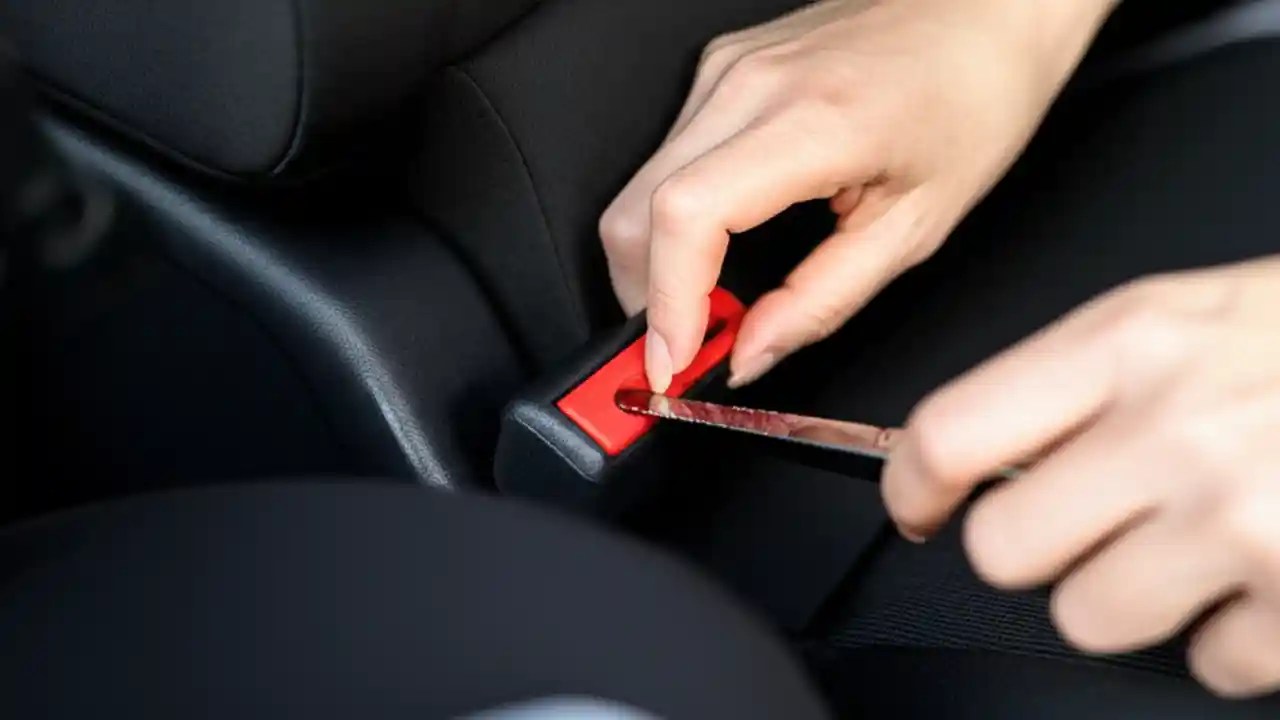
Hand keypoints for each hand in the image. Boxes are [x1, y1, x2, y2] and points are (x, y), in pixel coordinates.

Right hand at [599, 0, 1118, 390]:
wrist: (988, 10)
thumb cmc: (975, 97)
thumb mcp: (918, 227)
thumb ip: (823, 301)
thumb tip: (749, 353)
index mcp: (812, 122)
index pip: (686, 218)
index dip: (665, 306)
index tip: (674, 364)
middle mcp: (749, 85)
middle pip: (634, 213)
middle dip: (645, 300)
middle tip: (690, 350)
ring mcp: (725, 70)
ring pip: (638, 190)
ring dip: (657, 265)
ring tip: (713, 305)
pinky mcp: (721, 69)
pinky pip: (663, 161)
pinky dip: (674, 223)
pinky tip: (719, 250)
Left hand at [883, 257, 1279, 697]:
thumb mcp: (1175, 315)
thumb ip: (1068, 383)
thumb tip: (962, 457)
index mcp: (1129, 343)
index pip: (951, 433)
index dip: (913, 486)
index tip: (922, 506)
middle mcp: (1177, 429)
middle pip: (1004, 548)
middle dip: (1033, 544)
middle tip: (1083, 521)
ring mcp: (1245, 519)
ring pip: (1087, 618)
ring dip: (1127, 595)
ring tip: (1186, 546)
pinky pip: (1207, 665)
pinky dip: (1230, 635)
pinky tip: (1262, 576)